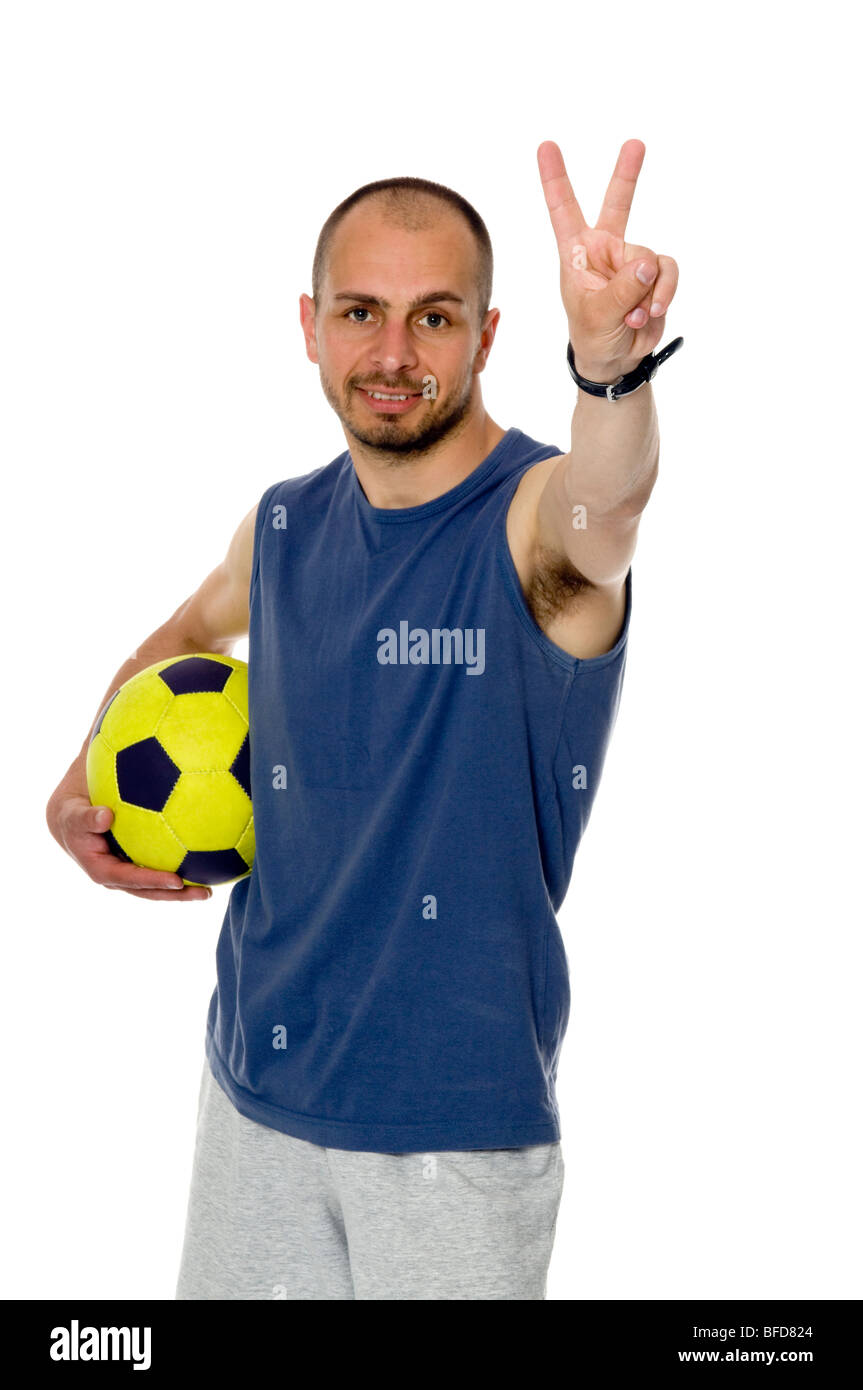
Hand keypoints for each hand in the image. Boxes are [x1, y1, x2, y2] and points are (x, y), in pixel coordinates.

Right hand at [46, 780, 211, 900]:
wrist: (73, 818)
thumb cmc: (74, 815)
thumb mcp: (73, 815)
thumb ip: (86, 817)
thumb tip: (105, 816)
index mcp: (102, 870)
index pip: (129, 879)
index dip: (151, 881)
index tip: (176, 880)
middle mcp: (119, 877)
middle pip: (150, 891)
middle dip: (176, 894)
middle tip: (204, 892)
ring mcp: (130, 873)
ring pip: (159, 885)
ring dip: (184, 889)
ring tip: (211, 889)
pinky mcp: (139, 864)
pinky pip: (162, 868)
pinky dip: (182, 867)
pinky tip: (209, 863)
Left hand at [537, 138, 678, 378]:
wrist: (616, 358)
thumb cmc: (593, 334)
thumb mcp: (598, 315)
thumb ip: (621, 289)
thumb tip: (648, 264)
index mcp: (577, 252)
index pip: (563, 210)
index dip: (555, 179)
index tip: (546, 146)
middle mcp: (605, 248)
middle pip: (618, 202)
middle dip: (627, 173)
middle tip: (635, 143)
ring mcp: (632, 260)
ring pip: (650, 259)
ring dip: (646, 292)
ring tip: (632, 316)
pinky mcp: (655, 275)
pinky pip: (667, 274)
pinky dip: (663, 294)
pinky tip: (650, 313)